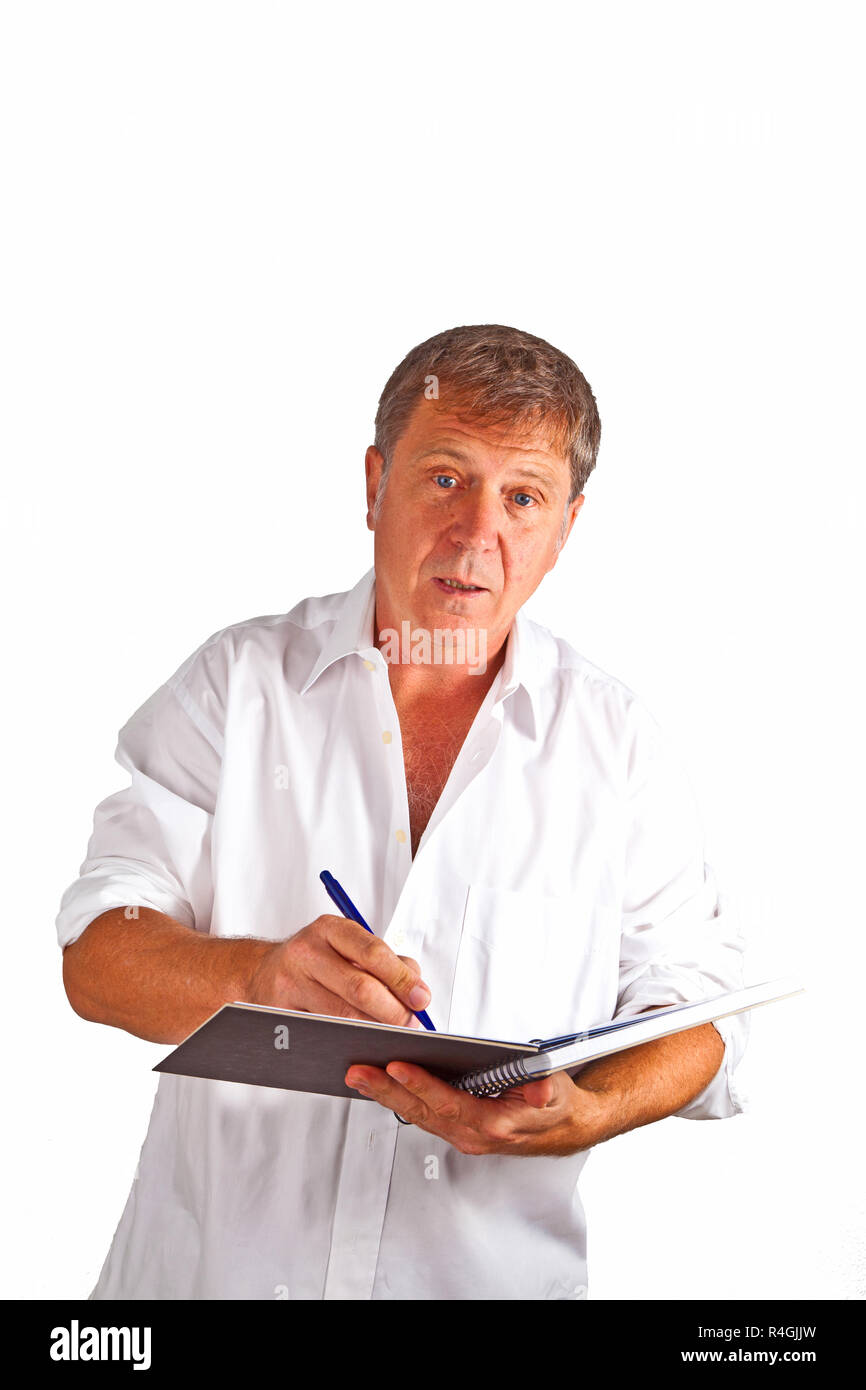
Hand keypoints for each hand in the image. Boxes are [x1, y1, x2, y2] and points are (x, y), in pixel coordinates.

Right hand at [245, 915, 430, 1027]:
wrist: (261, 974)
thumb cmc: (316, 961)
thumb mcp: (348, 946)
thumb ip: (387, 962)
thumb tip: (417, 989)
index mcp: (330, 929)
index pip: (373, 952)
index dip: (401, 978)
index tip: (421, 998)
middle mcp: (307, 952)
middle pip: (359, 988)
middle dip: (392, 1011)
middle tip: (410, 1024)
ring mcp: (290, 983)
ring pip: (342, 1015)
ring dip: (374, 1029)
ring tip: (393, 1035)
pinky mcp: (280, 1013)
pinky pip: (322, 1032)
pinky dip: (348, 1040)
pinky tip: (363, 1042)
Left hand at [344, 1060, 612, 1155]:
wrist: (563, 1127)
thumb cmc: (554, 1102)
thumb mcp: (556, 1090)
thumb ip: (544, 1089)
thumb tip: (538, 1089)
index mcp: (493, 1123)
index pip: (449, 1103)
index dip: (421, 1085)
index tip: (397, 1065)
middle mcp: (472, 1134)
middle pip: (422, 1112)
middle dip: (387, 1091)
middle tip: (357, 1071)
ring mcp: (462, 1135)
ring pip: (417, 1116)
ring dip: (385, 1096)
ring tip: (358, 1074)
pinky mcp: (456, 1129)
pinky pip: (422, 1116)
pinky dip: (398, 1100)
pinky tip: (379, 1084)